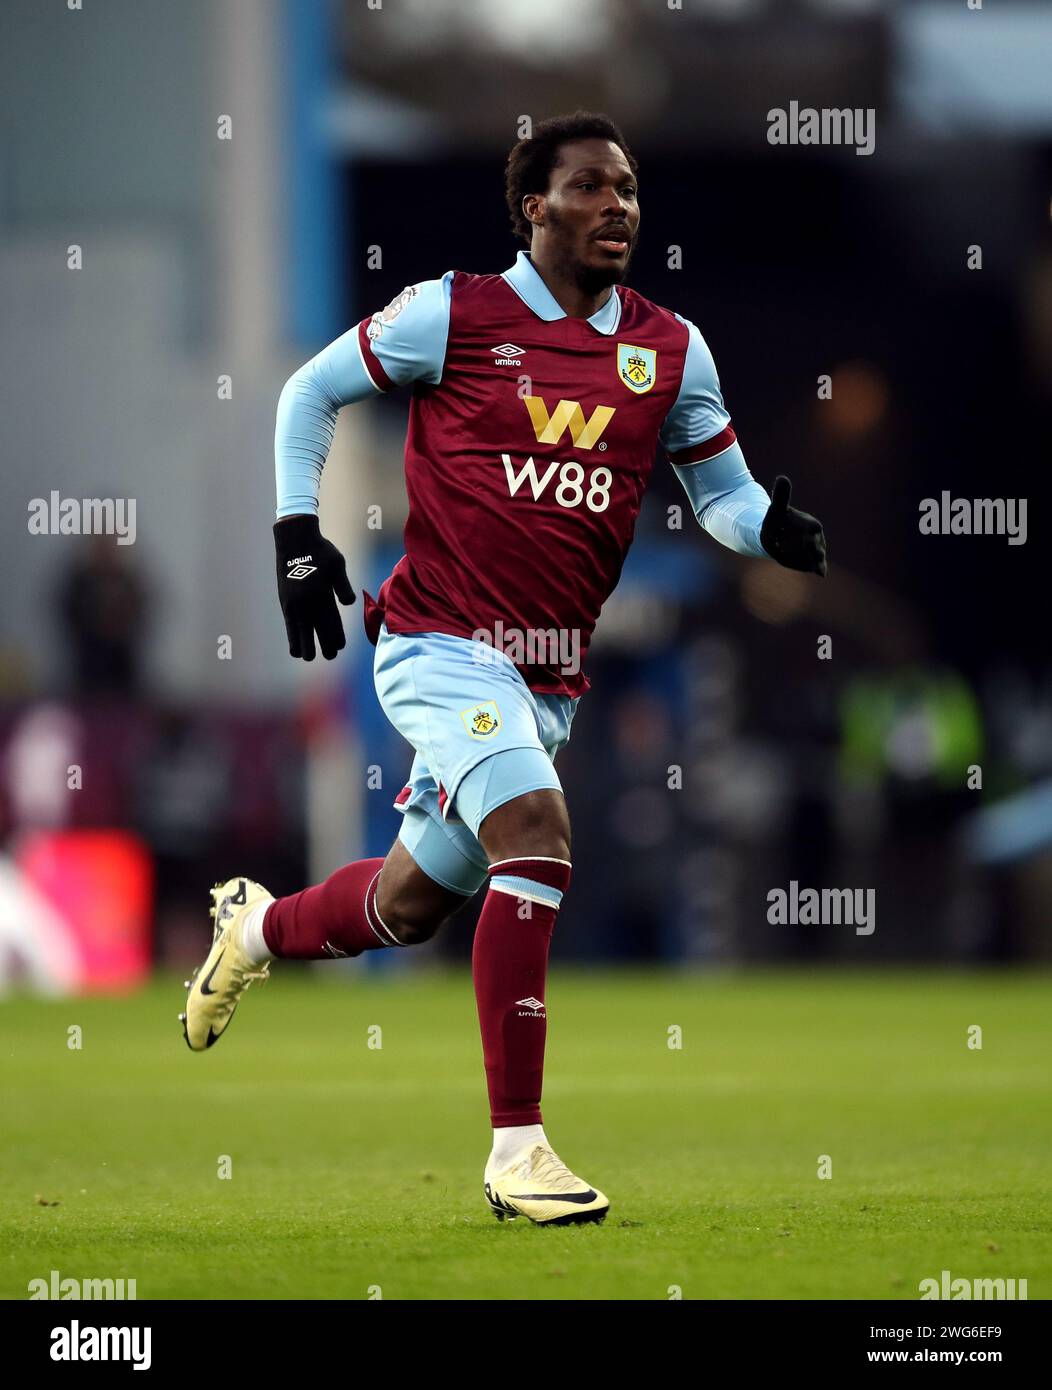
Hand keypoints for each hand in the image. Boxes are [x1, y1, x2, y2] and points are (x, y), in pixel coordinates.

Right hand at [273, 515, 355, 659]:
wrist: (294, 540)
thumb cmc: (321, 551)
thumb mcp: (338, 565)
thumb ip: (343, 586)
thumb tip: (348, 604)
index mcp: (323, 595)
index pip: (332, 623)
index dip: (336, 637)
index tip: (340, 646)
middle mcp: (308, 603)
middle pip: (318, 631)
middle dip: (325, 646)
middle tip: (331, 656)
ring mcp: (294, 604)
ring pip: (301, 633)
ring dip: (307, 646)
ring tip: (311, 657)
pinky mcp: (285, 602)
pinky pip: (289, 626)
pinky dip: (293, 639)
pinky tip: (296, 650)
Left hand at [760, 475, 827, 575]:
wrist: (776, 538)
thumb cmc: (777, 522)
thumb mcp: (776, 509)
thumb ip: (781, 496)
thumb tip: (782, 478)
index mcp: (812, 524)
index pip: (811, 528)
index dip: (796, 531)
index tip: (780, 532)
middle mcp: (818, 538)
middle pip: (812, 544)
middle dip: (796, 545)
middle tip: (780, 545)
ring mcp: (816, 551)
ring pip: (814, 556)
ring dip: (799, 557)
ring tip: (785, 555)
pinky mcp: (812, 563)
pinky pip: (818, 566)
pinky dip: (819, 568)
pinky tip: (821, 572)